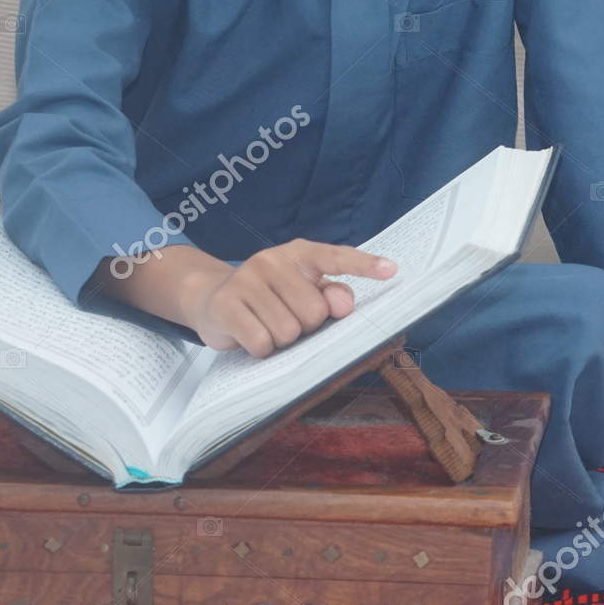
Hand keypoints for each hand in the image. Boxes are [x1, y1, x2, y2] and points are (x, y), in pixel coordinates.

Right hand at [177, 240, 396, 356]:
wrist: (211, 298)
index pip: (336, 257)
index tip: (392, 270)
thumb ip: (329, 297)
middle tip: (286, 321)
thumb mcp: (301, 293)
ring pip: (287, 331)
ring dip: (281, 342)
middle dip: (304, 328)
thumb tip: (344, 304)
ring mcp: (246, 280)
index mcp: (299, 254)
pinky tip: (250, 337)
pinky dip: (261, 350)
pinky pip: (261, 342)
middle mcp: (272, 260)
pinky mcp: (226, 304)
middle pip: (313, 312)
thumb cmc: (268, 299)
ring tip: (266, 328)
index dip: (364, 265)